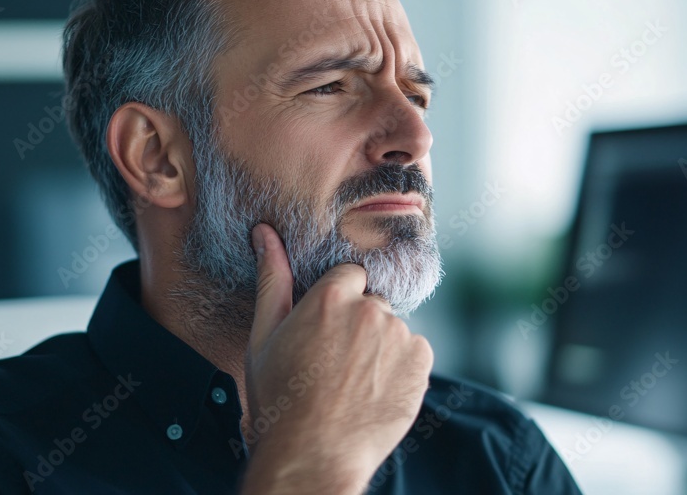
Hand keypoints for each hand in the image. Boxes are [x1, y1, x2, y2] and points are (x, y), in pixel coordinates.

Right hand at [241, 223, 432, 494]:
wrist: (313, 454)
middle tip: (336, 364)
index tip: (325, 332)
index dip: (337, 304)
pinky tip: (376, 391)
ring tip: (355, 383)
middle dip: (360, 326)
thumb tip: (265, 232)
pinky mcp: (422, 361)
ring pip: (393, 330)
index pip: (349, 276)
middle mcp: (371, 308)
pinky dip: (401, 368)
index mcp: (331, 295)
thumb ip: (272, 279)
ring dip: (381, 348)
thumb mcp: (264, 337)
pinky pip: (415, 353)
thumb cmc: (280, 398)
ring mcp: (400, 335)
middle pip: (372, 304)